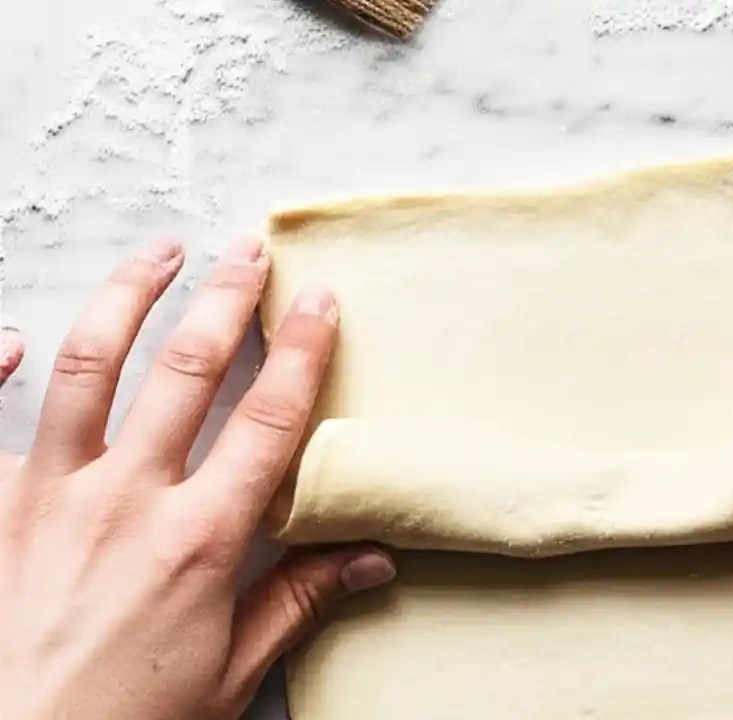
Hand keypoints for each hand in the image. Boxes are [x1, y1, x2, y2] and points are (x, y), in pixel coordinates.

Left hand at [0, 238, 395, 718]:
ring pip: (89, 367)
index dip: (302, 352)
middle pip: (188, 372)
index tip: (321, 302)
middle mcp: (124, 501)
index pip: (267, 421)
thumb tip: (373, 559)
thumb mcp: (229, 673)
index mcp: (198, 540)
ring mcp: (46, 495)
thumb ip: (298, 601)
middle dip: (227, 300)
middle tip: (250, 251)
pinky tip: (13, 333)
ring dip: (130, 297)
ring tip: (161, 251)